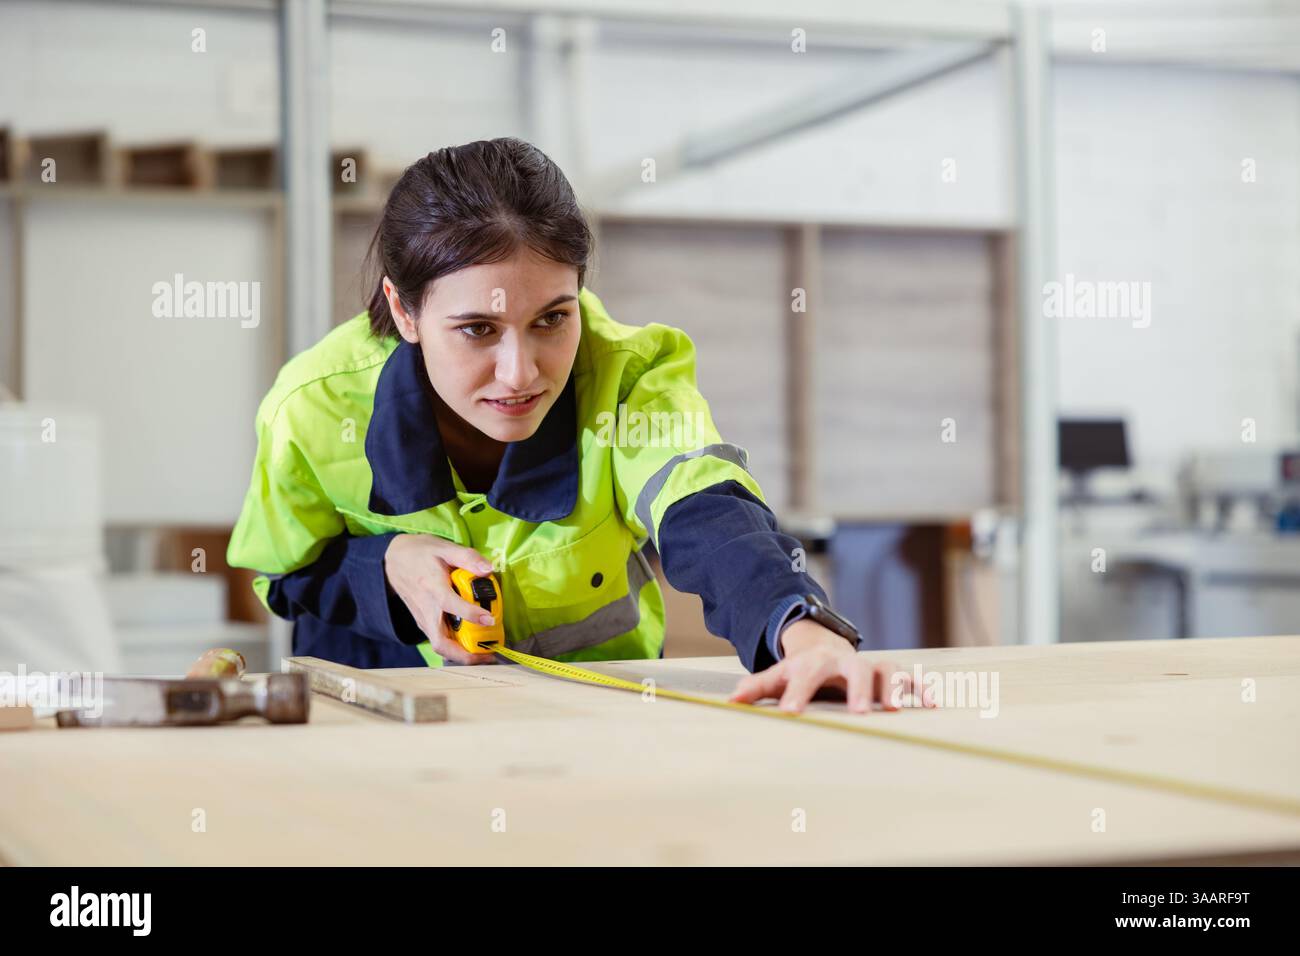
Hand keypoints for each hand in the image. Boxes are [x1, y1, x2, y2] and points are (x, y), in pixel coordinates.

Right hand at [384, 534, 498, 664]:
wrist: (393, 559)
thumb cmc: (421, 553)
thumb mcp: (445, 547)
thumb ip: (468, 558)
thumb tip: (488, 569)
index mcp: (432, 587)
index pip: (450, 604)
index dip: (470, 614)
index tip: (490, 618)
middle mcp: (426, 609)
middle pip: (442, 643)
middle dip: (465, 655)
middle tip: (489, 656)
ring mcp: (424, 619)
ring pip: (441, 646)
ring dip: (463, 654)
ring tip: (486, 654)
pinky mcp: (424, 623)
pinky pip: (440, 640)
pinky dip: (456, 648)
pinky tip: (474, 644)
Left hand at [729, 619, 937, 713]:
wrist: (827, 649)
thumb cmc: (802, 671)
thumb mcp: (779, 675)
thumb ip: (758, 688)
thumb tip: (731, 701)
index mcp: (815, 663)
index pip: (805, 676)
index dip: (797, 694)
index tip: (790, 713)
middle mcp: (846, 662)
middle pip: (854, 669)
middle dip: (857, 690)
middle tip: (858, 713)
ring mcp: (870, 665)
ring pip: (886, 670)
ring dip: (893, 688)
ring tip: (895, 710)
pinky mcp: (890, 673)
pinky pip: (910, 679)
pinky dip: (921, 690)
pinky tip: (932, 706)